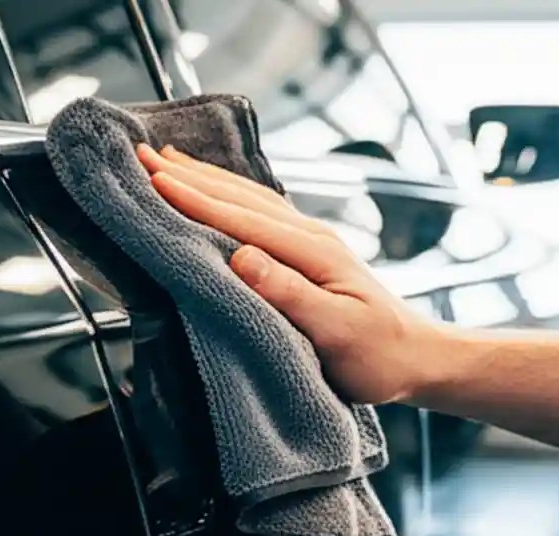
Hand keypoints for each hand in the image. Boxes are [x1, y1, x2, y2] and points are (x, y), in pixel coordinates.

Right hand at [137, 144, 445, 404]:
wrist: (416, 358)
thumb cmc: (376, 356)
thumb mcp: (335, 332)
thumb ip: (289, 293)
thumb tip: (243, 256)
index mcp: (312, 251)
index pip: (242, 218)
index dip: (195, 198)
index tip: (155, 179)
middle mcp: (309, 235)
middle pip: (240, 196)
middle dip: (190, 175)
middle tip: (142, 155)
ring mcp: (309, 240)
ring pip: (248, 197)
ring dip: (206, 177)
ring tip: (168, 159)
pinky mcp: (306, 252)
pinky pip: (258, 211)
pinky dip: (227, 194)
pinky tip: (214, 189)